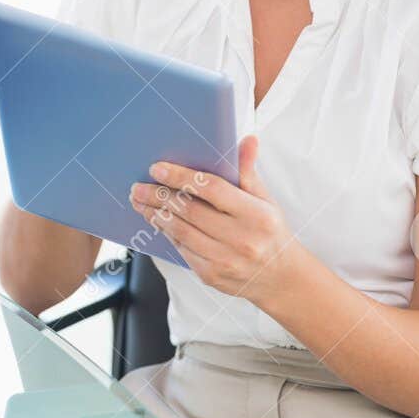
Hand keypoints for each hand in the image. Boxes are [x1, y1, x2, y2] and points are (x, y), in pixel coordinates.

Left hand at [128, 135, 299, 306]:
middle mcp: (241, 238)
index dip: (182, 177)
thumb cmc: (269, 231)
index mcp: (256, 214)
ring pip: (181, 232)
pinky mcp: (211, 275)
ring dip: (156, 215)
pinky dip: (166, 233)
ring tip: (140, 202)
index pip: (212, 189)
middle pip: (190, 211)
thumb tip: (247, 140)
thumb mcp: (265, 200)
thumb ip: (248, 171)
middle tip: (138, 186)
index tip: (158, 168)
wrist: (280, 277)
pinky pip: (181, 250)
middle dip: (159, 196)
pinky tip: (156, 220)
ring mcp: (225, 259)